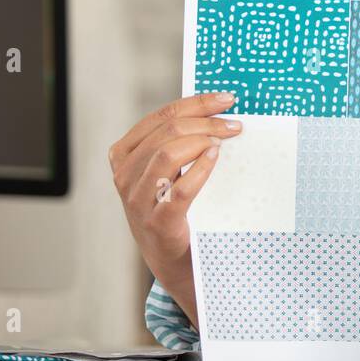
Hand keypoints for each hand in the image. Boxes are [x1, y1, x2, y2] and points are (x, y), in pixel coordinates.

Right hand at [108, 91, 241, 320]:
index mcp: (125, 155)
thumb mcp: (166, 172)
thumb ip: (177, 143)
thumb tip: (217, 109)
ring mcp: (137, 201)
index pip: (161, 116)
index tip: (226, 99)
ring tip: (226, 140)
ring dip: (203, 141)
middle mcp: (125, 176)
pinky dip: (201, 169)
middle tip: (234, 124)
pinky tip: (216, 159)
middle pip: (167, 131)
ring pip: (168, 154)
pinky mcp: (157, 223)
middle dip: (206, 121)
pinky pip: (180, 190)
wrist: (173, 261)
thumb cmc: (173, 208)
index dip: (197, 103)